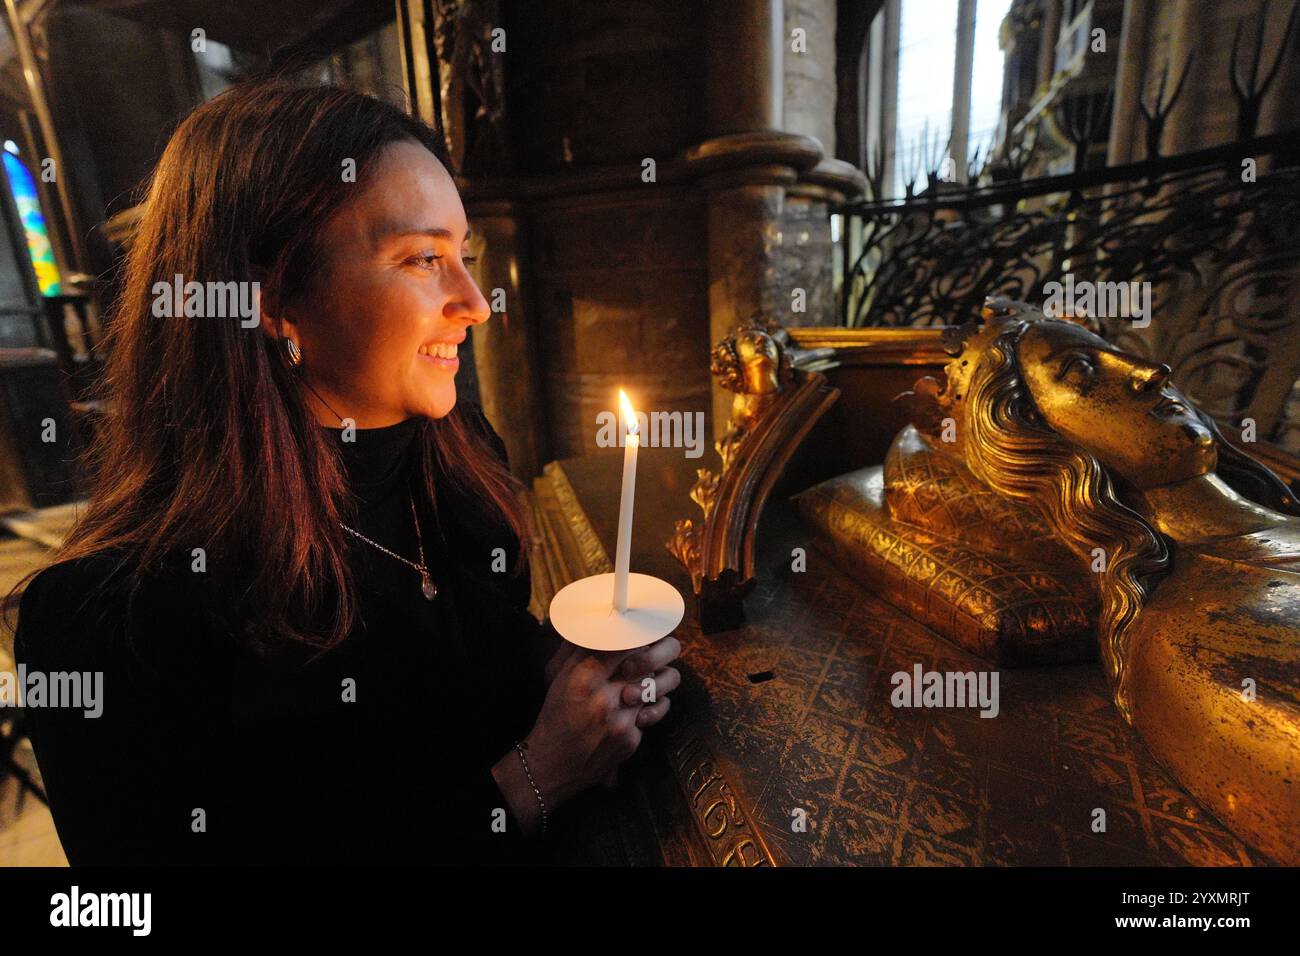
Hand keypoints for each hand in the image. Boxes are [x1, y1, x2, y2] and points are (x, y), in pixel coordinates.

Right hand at [525, 635, 681, 803]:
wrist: (554, 764)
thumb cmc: (556, 715)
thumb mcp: (558, 677)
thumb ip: (580, 648)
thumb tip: (600, 623)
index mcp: (583, 678)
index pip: (623, 644)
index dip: (635, 636)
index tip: (639, 633)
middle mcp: (603, 699)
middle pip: (645, 663)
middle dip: (652, 655)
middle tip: (648, 654)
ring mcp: (620, 721)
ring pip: (654, 686)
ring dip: (651, 680)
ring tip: (640, 681)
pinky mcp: (631, 739)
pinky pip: (654, 711)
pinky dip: (649, 707)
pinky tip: (637, 707)